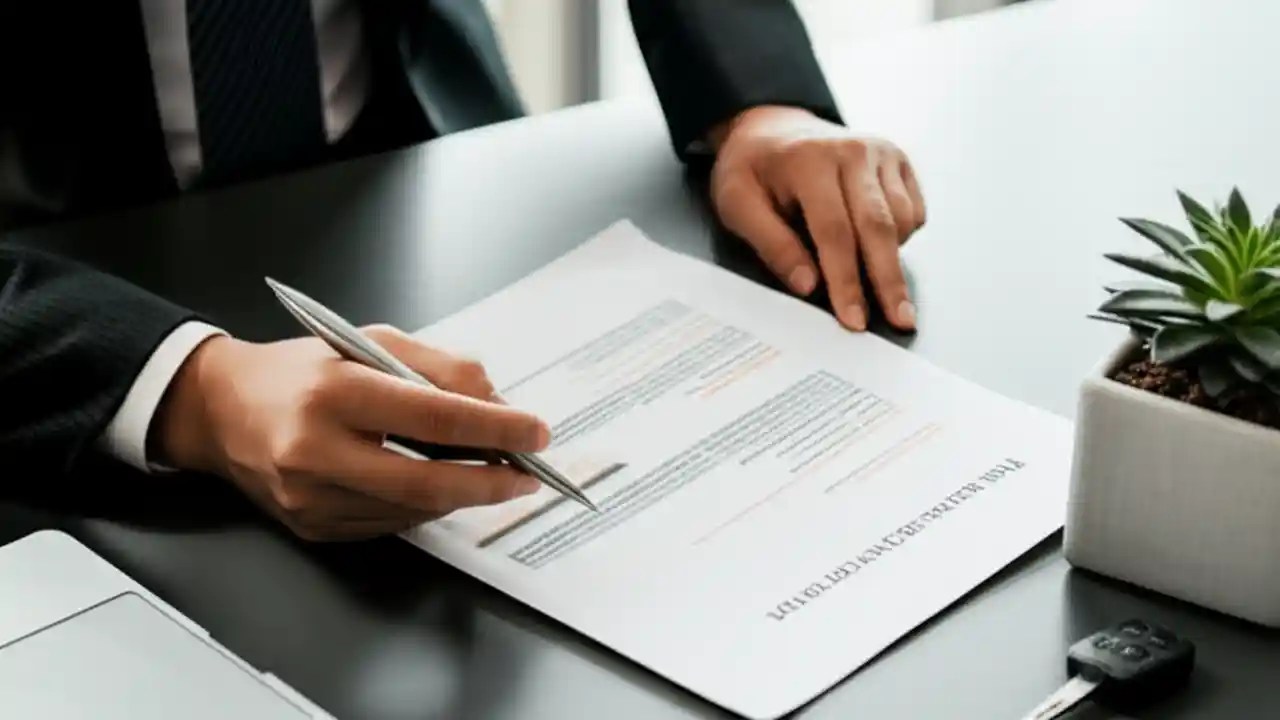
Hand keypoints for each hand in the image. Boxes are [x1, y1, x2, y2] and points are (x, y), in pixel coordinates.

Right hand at [154, 325, 549, 540]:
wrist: (220, 410)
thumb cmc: (302, 369)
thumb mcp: (369, 341)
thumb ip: (438, 369)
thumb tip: (498, 406)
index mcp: (334, 393)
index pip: (434, 417)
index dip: (495, 428)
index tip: (536, 432)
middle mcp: (316, 451)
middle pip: (428, 481)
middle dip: (491, 481)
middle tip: (528, 474)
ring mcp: (310, 498)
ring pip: (414, 509)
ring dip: (462, 494)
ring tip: (491, 473)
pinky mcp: (311, 527)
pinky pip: (389, 524)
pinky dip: (425, 505)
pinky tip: (439, 485)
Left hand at [709, 106, 925, 330]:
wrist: (772, 128)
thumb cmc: (753, 169)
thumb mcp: (738, 205)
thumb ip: (772, 245)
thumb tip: (808, 286)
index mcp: (809, 160)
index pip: (834, 232)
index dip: (845, 281)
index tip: (853, 319)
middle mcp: (853, 150)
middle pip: (878, 228)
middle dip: (888, 281)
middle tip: (899, 320)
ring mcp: (880, 152)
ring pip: (901, 220)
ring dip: (892, 260)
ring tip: (875, 285)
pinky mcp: (898, 159)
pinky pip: (912, 211)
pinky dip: (900, 237)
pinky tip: (873, 242)